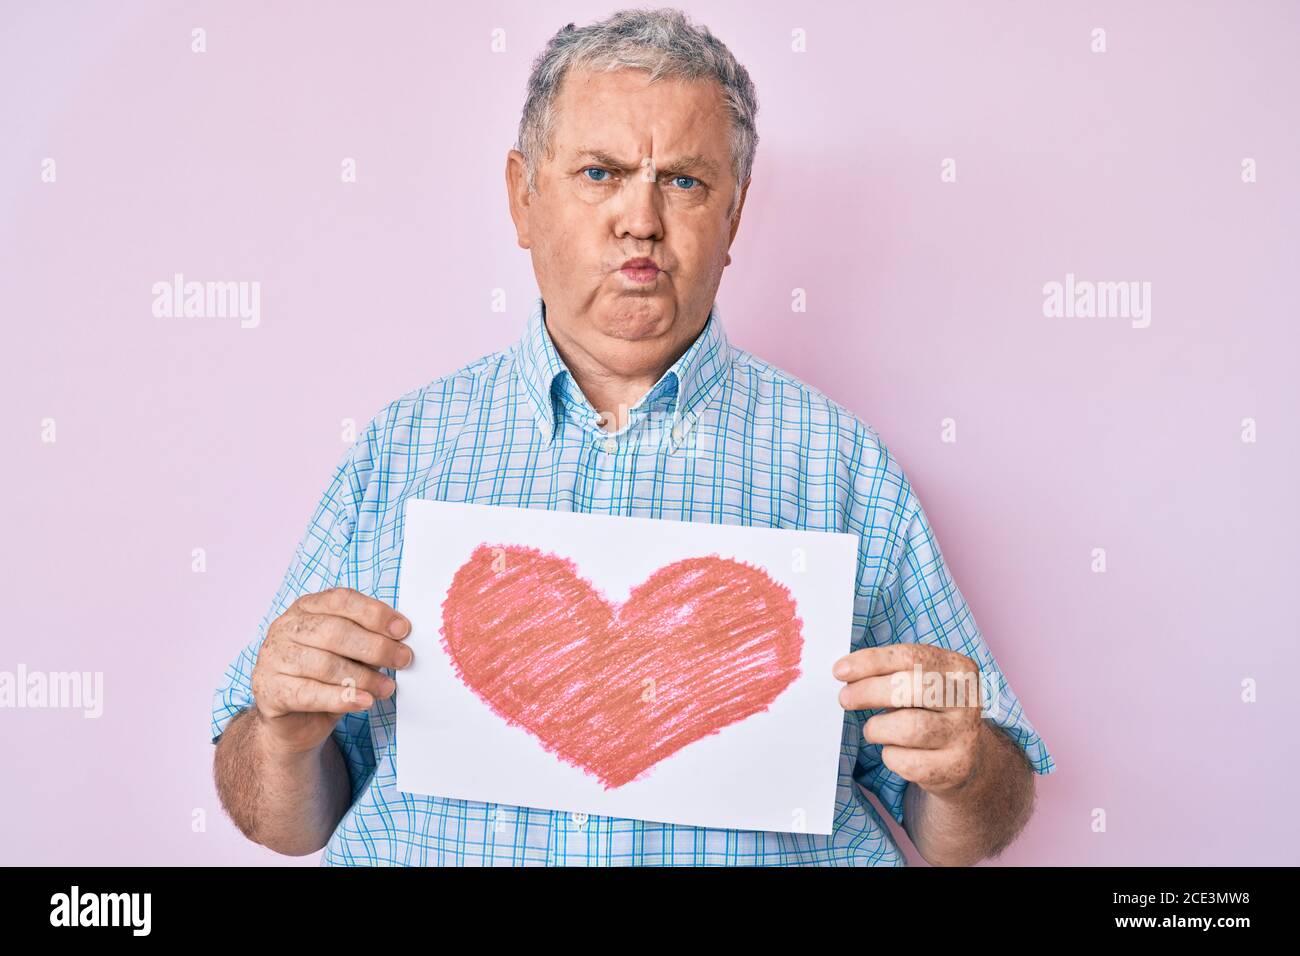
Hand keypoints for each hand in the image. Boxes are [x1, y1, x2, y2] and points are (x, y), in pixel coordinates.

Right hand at [250, 587, 413, 755]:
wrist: (292, 720)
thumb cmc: (324, 678)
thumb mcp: (348, 652)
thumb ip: (367, 640)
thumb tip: (400, 640)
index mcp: (306, 608)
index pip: (341, 600)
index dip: (374, 613)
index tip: (402, 630)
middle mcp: (286, 628)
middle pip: (335, 631)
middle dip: (375, 646)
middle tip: (402, 659)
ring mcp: (273, 658)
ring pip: (324, 664)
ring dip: (363, 677)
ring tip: (386, 687)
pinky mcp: (269, 690)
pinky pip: (309, 693)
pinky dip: (341, 698)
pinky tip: (364, 701)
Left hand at [833, 643, 986, 796]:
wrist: (965, 758)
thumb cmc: (930, 711)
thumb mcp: (920, 683)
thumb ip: (890, 673)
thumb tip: (846, 672)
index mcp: (958, 667)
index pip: (910, 657)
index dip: (871, 662)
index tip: (840, 670)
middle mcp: (966, 699)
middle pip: (912, 688)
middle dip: (869, 691)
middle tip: (845, 698)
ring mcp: (964, 735)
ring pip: (910, 727)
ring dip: (878, 728)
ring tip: (873, 729)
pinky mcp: (955, 767)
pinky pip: (908, 762)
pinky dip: (891, 756)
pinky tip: (894, 751)